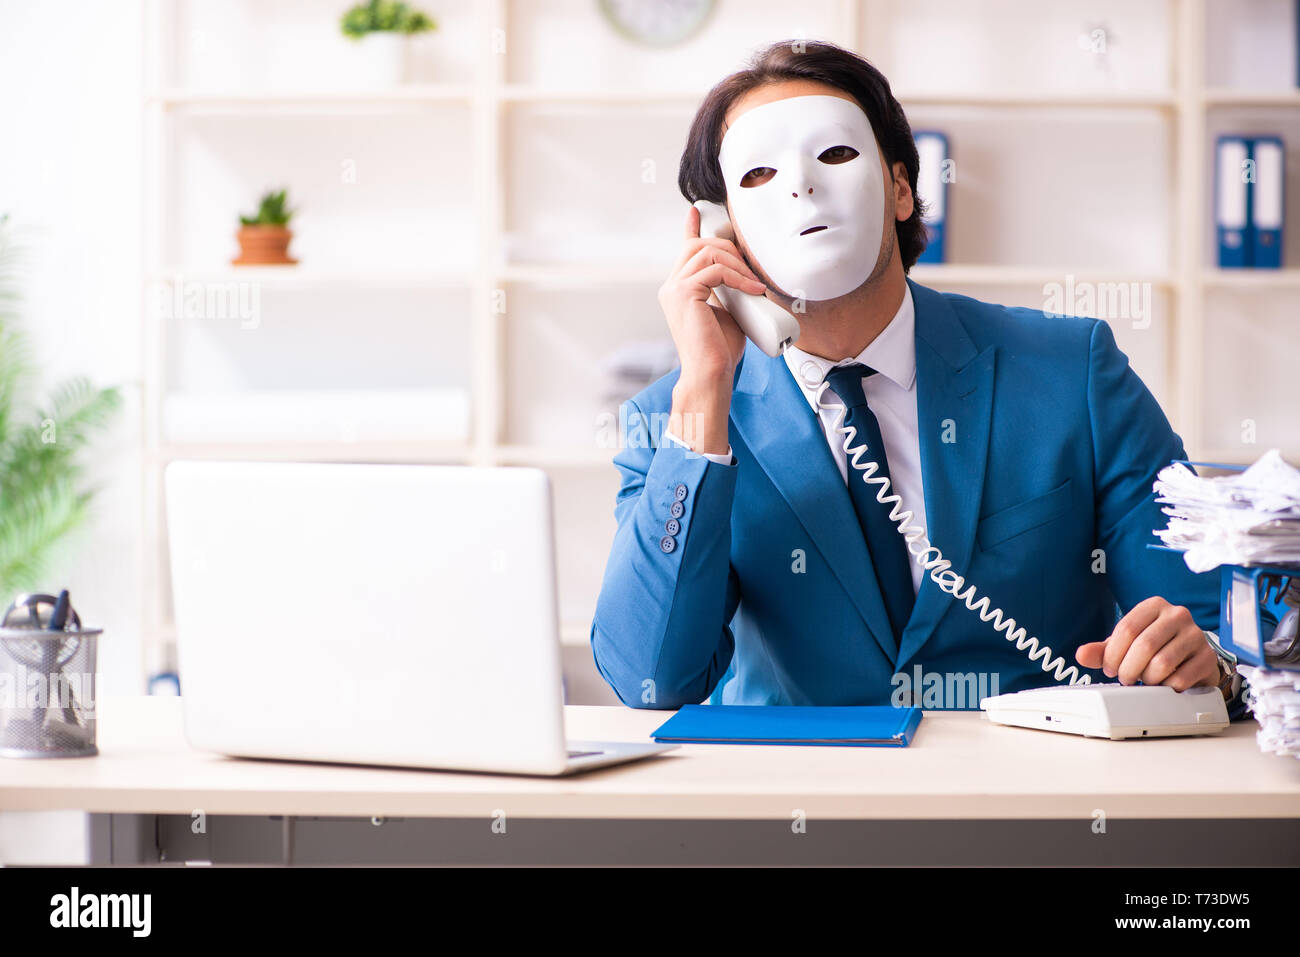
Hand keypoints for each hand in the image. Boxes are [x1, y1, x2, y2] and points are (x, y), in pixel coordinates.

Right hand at [658, 204, 764, 383]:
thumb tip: (745, 276)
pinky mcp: (684, 293)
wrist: (711, 373)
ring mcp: (674, 289)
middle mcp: (671, 286)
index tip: (696, 211)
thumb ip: (727, 291)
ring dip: (738, 264)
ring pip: (707, 252)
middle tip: (751, 270)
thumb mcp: (727, 311)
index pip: (684, 250)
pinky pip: (716, 270)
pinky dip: (739, 278)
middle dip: (729, 248)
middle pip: (698, 245)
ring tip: (755, 285)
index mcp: (678, 290)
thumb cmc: (720, 350)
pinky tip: (754, 290)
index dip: (691, 228)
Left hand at [1074, 596, 1220, 690]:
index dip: (1113, 654)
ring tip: (1143, 680)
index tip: (1109, 668)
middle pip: (1144, 645)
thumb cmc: (1156, 648)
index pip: (1127, 628)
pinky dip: (1165, 687)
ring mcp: (1196, 635)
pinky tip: (1163, 684)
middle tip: (1125, 678)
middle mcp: (1178, 615)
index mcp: (1154, 605)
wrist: (1191, 659)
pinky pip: (1180, 678)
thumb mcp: (1126, 645)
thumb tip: (1081, 654)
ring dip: (1146, 679)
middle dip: (1128, 669)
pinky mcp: (1207, 658)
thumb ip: (1102, 649)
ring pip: (1162, 663)